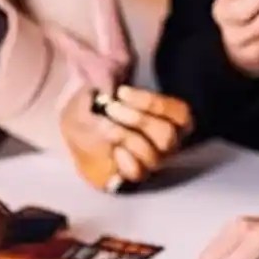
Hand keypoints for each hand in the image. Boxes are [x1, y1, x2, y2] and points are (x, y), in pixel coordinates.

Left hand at [61, 86, 192, 190]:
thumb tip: (111, 88)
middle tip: (112, 108)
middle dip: (138, 119)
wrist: (79, 130)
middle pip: (167, 135)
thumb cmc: (99, 106)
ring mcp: (152, 161)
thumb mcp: (103, 89)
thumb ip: (111, 83)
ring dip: (125, 136)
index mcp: (171, 119)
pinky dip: (123, 159)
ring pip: (151, 155)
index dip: (152, 102)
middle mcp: (167, 143)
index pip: (179, 113)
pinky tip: (112, 149)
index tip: (121, 92)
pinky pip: (137, 172)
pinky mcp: (134, 175)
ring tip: (104, 126)